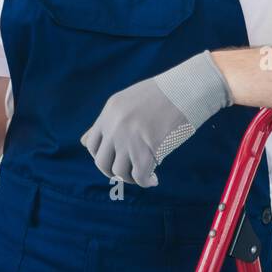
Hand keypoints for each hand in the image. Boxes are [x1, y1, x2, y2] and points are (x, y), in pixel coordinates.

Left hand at [79, 50, 232, 187]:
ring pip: (119, 172)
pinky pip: (139, 176)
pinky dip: (146, 182)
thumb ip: (108, 122)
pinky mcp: (147, 149)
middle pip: (102, 162)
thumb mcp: (128, 102)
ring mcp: (129, 138)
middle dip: (114, 172)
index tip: (117, 160)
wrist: (188, 88)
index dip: (103, 157)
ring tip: (144, 174)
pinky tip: (154, 179)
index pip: (92, 145)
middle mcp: (115, 126)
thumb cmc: (164, 95)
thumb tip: (84, 142)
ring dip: (131, 178)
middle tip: (129, 171)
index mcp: (109, 112)